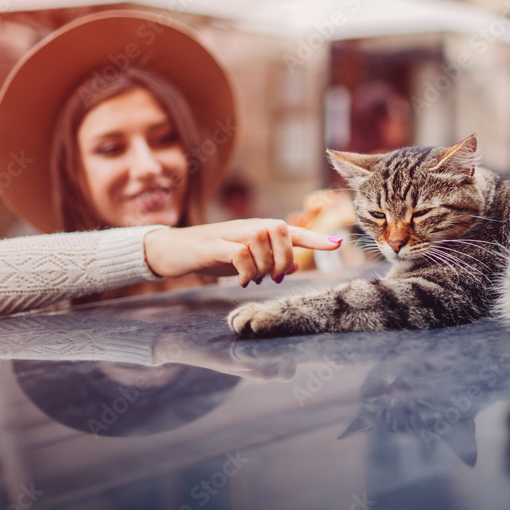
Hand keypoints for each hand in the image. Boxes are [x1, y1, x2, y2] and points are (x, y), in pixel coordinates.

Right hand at [143, 219, 342, 286]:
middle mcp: (247, 227)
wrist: (170, 250)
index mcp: (258, 230)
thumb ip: (269, 261)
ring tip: (251, 279)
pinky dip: (246, 270)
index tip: (339, 244)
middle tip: (273, 277)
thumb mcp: (244, 260)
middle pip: (281, 230)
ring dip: (262, 266)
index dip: (316, 238)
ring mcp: (230, 234)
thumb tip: (294, 264)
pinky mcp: (213, 246)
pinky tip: (240, 282)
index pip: (293, 230)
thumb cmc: (210, 255)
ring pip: (262, 241)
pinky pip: (240, 253)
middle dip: (283, 257)